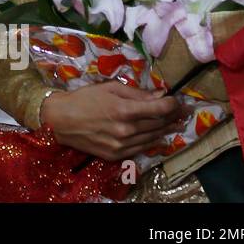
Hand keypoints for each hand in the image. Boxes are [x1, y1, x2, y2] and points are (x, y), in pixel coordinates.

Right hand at [41, 81, 182, 161]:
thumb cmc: (84, 99)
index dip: (173, 105)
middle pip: (158, 124)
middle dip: (173, 117)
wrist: (60, 120)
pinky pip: (141, 149)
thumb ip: (136, 93)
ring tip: (175, 124)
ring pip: (153, 138)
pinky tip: (158, 136)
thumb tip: (159, 95)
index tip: (178, 101)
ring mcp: (121, 145)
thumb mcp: (109, 88)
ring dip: (166, 130)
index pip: (159, 109)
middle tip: (183, 112)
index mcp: (124, 110)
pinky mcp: (116, 155)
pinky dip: (152, 141)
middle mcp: (126, 130)